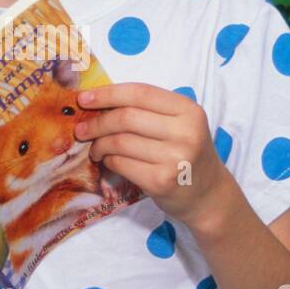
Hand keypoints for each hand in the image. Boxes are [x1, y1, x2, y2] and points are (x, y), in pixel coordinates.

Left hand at [75, 83, 231, 230]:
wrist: (207, 195)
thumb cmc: (185, 154)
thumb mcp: (178, 125)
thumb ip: (147, 110)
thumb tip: (97, 101)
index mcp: (188, 110)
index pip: (140, 93)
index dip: (107, 94)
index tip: (84, 99)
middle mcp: (186, 132)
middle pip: (126, 118)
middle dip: (97, 123)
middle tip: (81, 130)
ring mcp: (175, 158)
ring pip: (120, 142)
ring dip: (99, 145)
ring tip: (95, 149)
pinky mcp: (161, 181)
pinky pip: (120, 164)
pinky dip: (108, 161)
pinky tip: (108, 162)